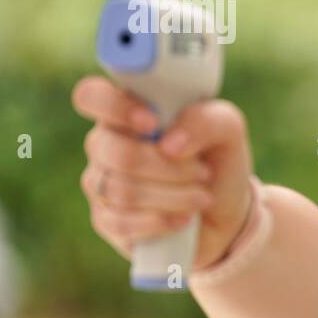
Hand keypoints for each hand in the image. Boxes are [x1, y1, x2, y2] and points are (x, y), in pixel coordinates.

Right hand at [72, 75, 255, 270]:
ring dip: (174, 196)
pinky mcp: (105, 220)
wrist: (224, 211)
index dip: (114, 107)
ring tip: (203, 196)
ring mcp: (101, 183)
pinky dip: (161, 221)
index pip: (90, 96)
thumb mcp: (227, 129)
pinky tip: (184, 218)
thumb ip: (204, 121)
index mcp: (126, 112)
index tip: (152, 122)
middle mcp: (105, 144)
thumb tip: (168, 145)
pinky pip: (120, 221)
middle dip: (169, 167)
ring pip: (122, 190)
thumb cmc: (217, 159)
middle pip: (115, 152)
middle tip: (203, 172)